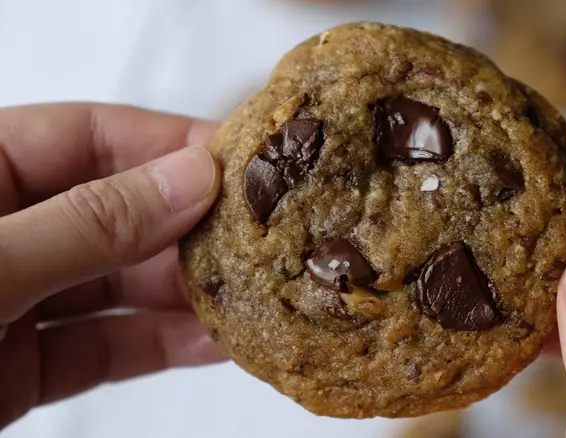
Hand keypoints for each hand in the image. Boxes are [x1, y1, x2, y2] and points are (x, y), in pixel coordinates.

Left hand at [0, 103, 224, 429]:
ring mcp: (8, 300)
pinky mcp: (16, 367)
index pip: (88, 138)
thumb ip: (84, 224)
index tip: (241, 167)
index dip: (169, 146)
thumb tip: (186, 179)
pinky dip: (159, 346)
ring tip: (254, 295)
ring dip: (187, 292)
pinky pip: (104, 345)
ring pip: (117, 283)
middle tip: (263, 240)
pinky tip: (213, 342)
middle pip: (116, 211)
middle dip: (191, 228)